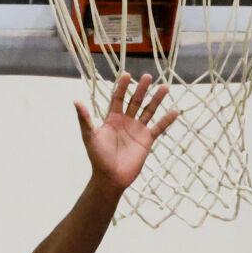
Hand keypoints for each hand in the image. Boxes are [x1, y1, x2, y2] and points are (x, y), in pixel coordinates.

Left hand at [74, 73, 179, 191]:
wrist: (111, 177)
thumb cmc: (98, 158)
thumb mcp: (90, 137)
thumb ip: (85, 119)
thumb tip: (76, 101)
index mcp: (112, 118)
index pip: (118, 98)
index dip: (122, 86)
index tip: (127, 74)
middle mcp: (126, 121)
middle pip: (135, 101)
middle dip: (142, 89)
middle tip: (148, 76)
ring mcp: (137, 129)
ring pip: (149, 110)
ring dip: (156, 99)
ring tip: (165, 87)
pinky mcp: (147, 140)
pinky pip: (158, 128)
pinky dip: (166, 120)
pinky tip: (175, 111)